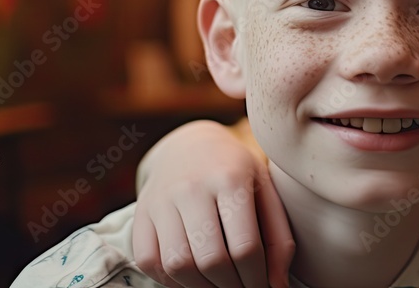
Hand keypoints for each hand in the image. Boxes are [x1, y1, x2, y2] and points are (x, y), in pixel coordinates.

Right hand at [132, 120, 294, 286]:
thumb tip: (278, 286)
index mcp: (230, 179)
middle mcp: (191, 188)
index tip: (263, 286)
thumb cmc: (237, 173)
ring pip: (177, 265)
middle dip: (231, 286)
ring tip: (219, 285)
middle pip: (210, 260)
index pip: (245, 247)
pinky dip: (170, 279)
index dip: (257, 278)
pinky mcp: (140, 214)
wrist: (189, 145)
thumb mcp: (266, 192)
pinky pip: (149, 261)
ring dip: (201, 287)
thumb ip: (278, 238)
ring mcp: (161, 201)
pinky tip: (192, 276)